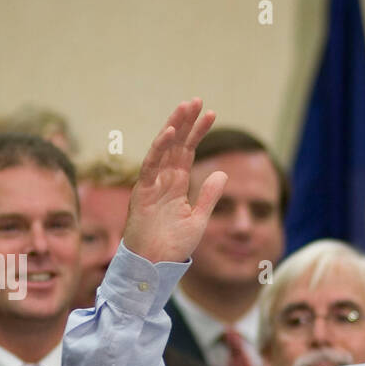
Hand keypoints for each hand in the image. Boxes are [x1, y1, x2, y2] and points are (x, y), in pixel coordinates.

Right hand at [122, 98, 227, 263]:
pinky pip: (151, 165)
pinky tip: (171, 132)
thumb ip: (209, 196)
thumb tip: (222, 173)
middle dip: (187, 122)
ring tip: (186, 107)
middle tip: (197, 100)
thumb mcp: (198, 219)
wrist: (155, 264)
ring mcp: (151, 183)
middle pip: (176, 144)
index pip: (188, 151)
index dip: (198, 132)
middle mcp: (163, 179)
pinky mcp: (141, 191)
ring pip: (163, 148)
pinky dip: (160, 148)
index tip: (211, 114)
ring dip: (175, 126)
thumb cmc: (173, 245)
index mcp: (177, 184)